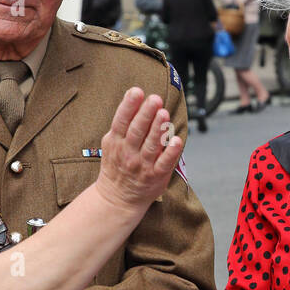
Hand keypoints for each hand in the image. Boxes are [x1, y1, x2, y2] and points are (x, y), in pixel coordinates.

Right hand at [98, 87, 181, 213]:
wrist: (117, 198)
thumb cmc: (117, 165)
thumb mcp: (111, 143)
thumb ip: (122, 123)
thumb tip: (134, 95)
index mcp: (115, 142)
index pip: (121, 121)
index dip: (129, 105)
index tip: (136, 91)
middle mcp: (128, 153)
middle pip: (137, 131)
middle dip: (146, 114)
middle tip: (155, 98)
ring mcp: (142, 165)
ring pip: (151, 145)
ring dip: (158, 129)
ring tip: (164, 113)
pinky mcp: (155, 176)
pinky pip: (164, 163)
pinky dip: (171, 152)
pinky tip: (177, 140)